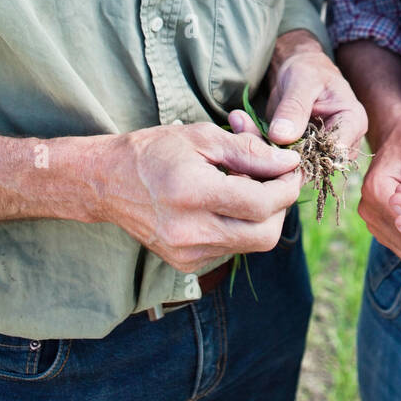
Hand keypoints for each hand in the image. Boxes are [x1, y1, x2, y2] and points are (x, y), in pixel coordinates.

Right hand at [97, 122, 302, 271]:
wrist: (108, 182)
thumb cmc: (155, 151)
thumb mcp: (203, 137)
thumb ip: (249, 151)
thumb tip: (289, 162)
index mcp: (192, 194)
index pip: (262, 203)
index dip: (287, 186)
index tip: (292, 168)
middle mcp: (189, 232)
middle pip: (266, 235)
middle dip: (281, 207)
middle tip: (277, 179)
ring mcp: (187, 253)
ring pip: (251, 244)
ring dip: (263, 216)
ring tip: (247, 184)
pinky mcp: (185, 263)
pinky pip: (231, 248)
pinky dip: (240, 226)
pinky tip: (226, 202)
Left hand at [229, 29, 367, 157]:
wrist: (300, 71)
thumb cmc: (309, 70)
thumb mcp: (302, 81)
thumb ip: (294, 108)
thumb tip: (281, 137)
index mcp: (352, 123)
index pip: (334, 152)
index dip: (306, 155)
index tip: (276, 143)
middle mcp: (341, 144)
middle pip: (313, 164)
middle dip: (280, 157)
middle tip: (249, 138)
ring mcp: (321, 153)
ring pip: (294, 167)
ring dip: (267, 154)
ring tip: (243, 127)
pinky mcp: (301, 155)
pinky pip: (281, 162)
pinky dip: (262, 150)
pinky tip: (244, 130)